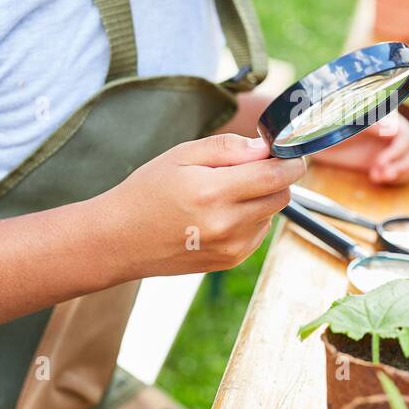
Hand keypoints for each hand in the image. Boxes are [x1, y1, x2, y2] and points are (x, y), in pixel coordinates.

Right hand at [97, 133, 305, 278]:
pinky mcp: (230, 261)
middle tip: (251, 166)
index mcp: (214, 193)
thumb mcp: (182, 155)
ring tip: (224, 192)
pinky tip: (220, 213)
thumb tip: (265, 147)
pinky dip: (251, 218)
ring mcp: (231, 247)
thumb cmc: (147, 192)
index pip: (275, 175)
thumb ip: (228, 148)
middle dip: (276, 177)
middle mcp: (227, 225)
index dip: (289, 160)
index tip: (287, 151)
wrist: (119, 240)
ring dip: (261, 198)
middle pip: (281, 195)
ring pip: (272, 214)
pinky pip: (258, 233)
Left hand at [309, 111, 408, 184]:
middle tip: (384, 173)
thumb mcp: (345, 123)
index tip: (381, 161)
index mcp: (385, 118)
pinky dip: (396, 179)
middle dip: (403, 164)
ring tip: (378, 177)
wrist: (314, 141)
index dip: (398, 149)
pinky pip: (405, 171)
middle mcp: (392, 132)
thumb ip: (368, 123)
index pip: (406, 134)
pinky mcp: (386, 162)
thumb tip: (389, 128)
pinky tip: (377, 178)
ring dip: (400, 172)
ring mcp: (390, 147)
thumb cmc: (328, 126)